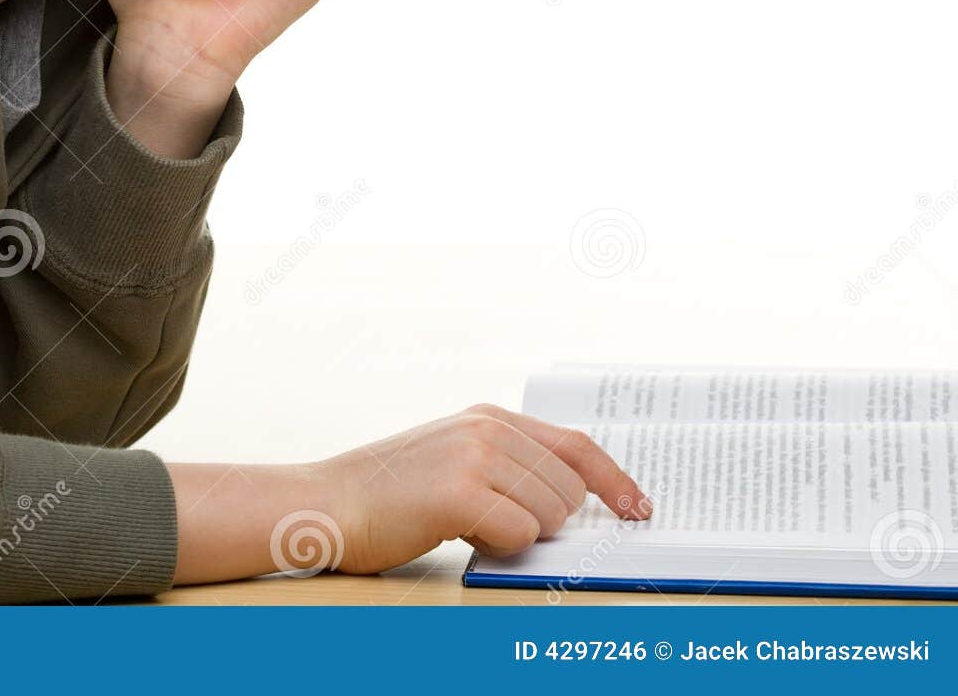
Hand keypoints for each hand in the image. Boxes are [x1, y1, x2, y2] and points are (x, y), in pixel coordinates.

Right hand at [315, 402, 651, 575]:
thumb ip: (507, 465)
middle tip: (499, 526)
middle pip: (568, 490)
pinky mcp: (460, 491)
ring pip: (549, 515)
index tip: (637, 508)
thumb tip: (572, 504)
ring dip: (521, 535)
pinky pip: (519, 536)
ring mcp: (474, 457)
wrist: (327, 503)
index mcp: (487, 417)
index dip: (614, 481)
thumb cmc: (387, 495)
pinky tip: (459, 533)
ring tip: (470, 526)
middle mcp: (486, 429)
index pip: (576, 446)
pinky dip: (499, 548)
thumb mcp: (452, 458)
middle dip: (548, 523)